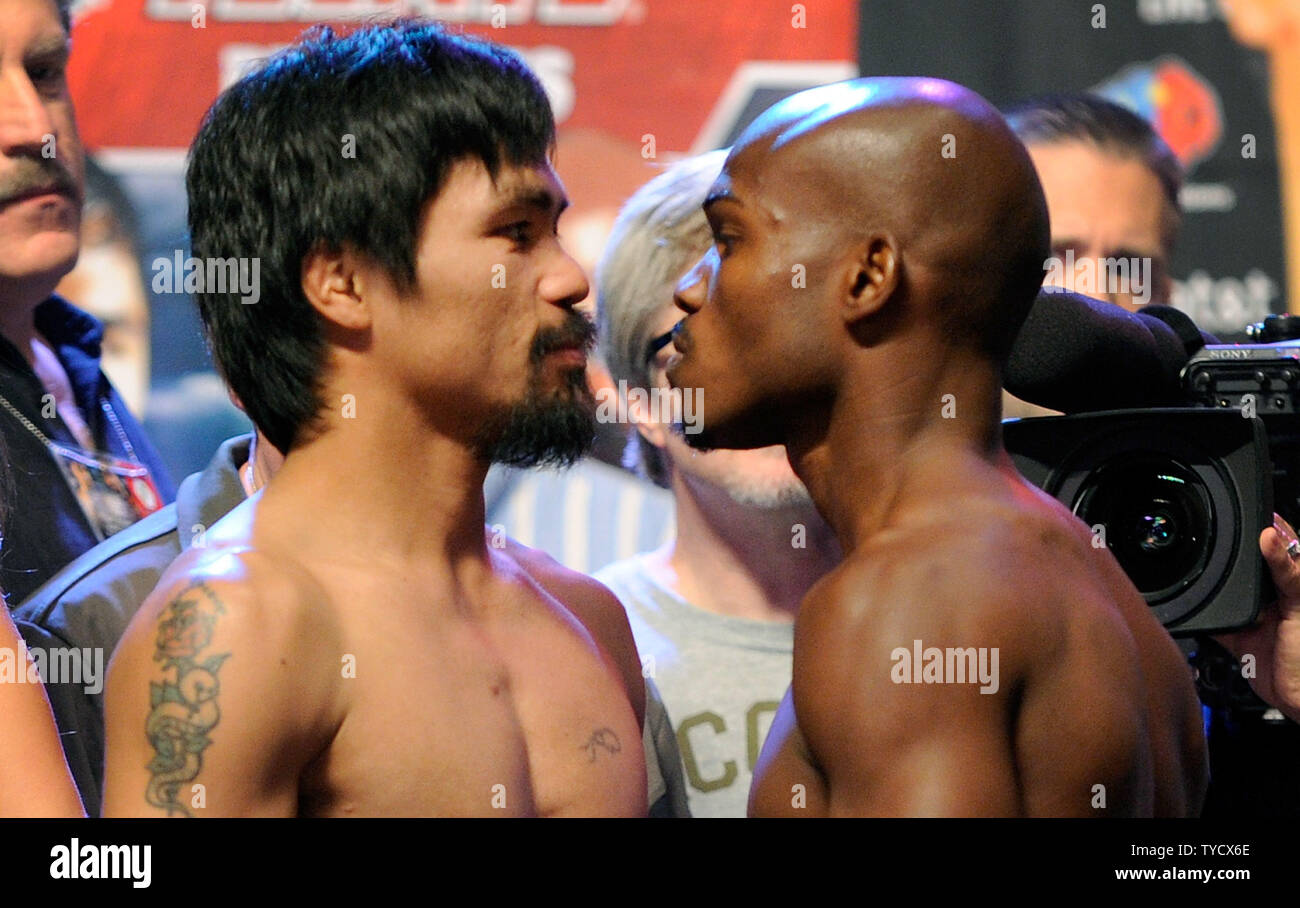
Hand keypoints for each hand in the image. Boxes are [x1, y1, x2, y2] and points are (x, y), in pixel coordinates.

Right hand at [1213, 513, 1299, 722]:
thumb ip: (1289, 571)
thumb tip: (1270, 535)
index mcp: (1294, 581)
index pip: (1278, 546)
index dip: (1261, 529)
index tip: (1241, 511)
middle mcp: (1273, 596)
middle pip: (1246, 568)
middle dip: (1228, 556)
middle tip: (1209, 536)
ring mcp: (1255, 616)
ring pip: (1227, 593)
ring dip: (1213, 586)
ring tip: (1196, 567)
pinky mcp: (1238, 638)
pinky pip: (1213, 623)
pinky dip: (1202, 617)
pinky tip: (1192, 606)